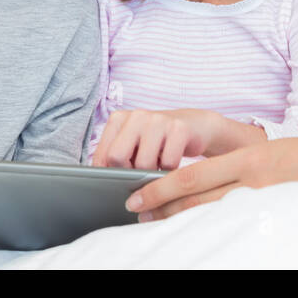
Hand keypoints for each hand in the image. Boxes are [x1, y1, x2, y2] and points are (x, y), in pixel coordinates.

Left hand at [91, 109, 225, 169]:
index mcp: (119, 118)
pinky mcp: (179, 128)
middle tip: (139, 175)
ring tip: (157, 166)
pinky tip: (171, 162)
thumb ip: (115, 158)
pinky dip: (170, 170)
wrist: (195, 125)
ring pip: (143, 164)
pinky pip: (168, 163)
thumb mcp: (133, 145)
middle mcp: (137, 115)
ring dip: (151, 174)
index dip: (109, 173)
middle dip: (127, 173)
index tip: (119, 180)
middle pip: (117, 157)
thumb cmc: (157, 140)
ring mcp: (158, 120)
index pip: (103, 155)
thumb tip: (102, 182)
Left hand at [124, 131, 297, 221]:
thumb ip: (241, 167)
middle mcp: (252, 177)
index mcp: (247, 158)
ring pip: (213, 212)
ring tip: (157, 226)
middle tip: (137, 216)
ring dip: (181, 220)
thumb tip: (206, 182)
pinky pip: (238, 224)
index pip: (192, 176)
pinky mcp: (280, 210)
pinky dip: (214, 229)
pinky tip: (200, 237)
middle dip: (163, 208)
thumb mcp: (272, 154)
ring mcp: (266, 197)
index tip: (136, 198)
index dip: (160, 188)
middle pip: (196, 197)